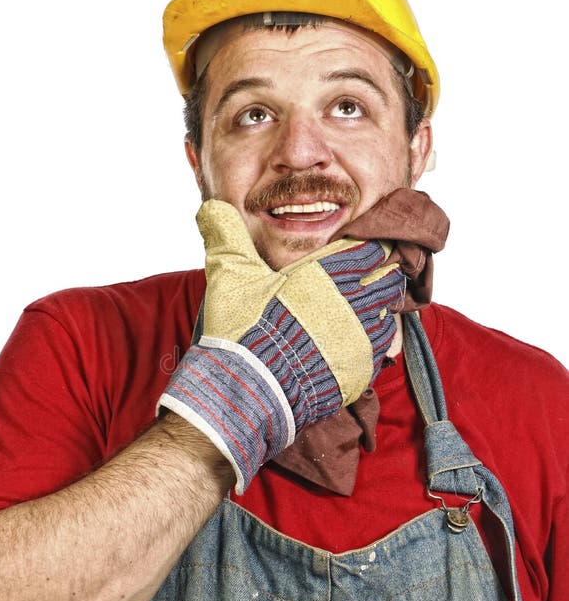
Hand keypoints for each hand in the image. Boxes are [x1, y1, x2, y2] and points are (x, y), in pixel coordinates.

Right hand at [158, 199, 404, 490]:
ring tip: (369, 309)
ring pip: (389, 316)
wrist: (245, 393)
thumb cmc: (238, 331)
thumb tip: (212, 207)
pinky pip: (381, 352)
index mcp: (327, 275)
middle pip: (387, 281)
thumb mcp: (228, 276)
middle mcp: (351, 305)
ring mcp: (359, 342)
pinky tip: (361, 342)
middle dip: (383, 276)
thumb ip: (226, 236)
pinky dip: (375, 343)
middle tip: (378, 275)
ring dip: (381, 310)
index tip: (373, 248)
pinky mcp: (358, 373)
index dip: (372, 247)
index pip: (368, 250)